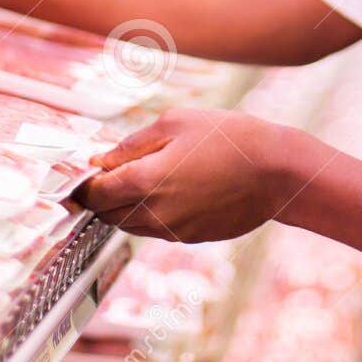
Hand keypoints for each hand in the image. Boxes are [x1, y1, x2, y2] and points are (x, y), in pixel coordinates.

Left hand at [74, 109, 311, 241]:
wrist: (277, 172)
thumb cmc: (229, 137)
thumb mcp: (177, 123)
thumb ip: (132, 144)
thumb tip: (101, 160)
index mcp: (147, 180)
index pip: (95, 194)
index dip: (84, 184)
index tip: (85, 172)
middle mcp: (156, 212)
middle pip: (107, 214)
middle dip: (102, 196)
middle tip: (111, 173)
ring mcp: (174, 230)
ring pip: (130, 224)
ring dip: (126, 206)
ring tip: (144, 178)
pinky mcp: (190, 238)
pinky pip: (156, 229)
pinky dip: (152, 213)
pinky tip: (172, 190)